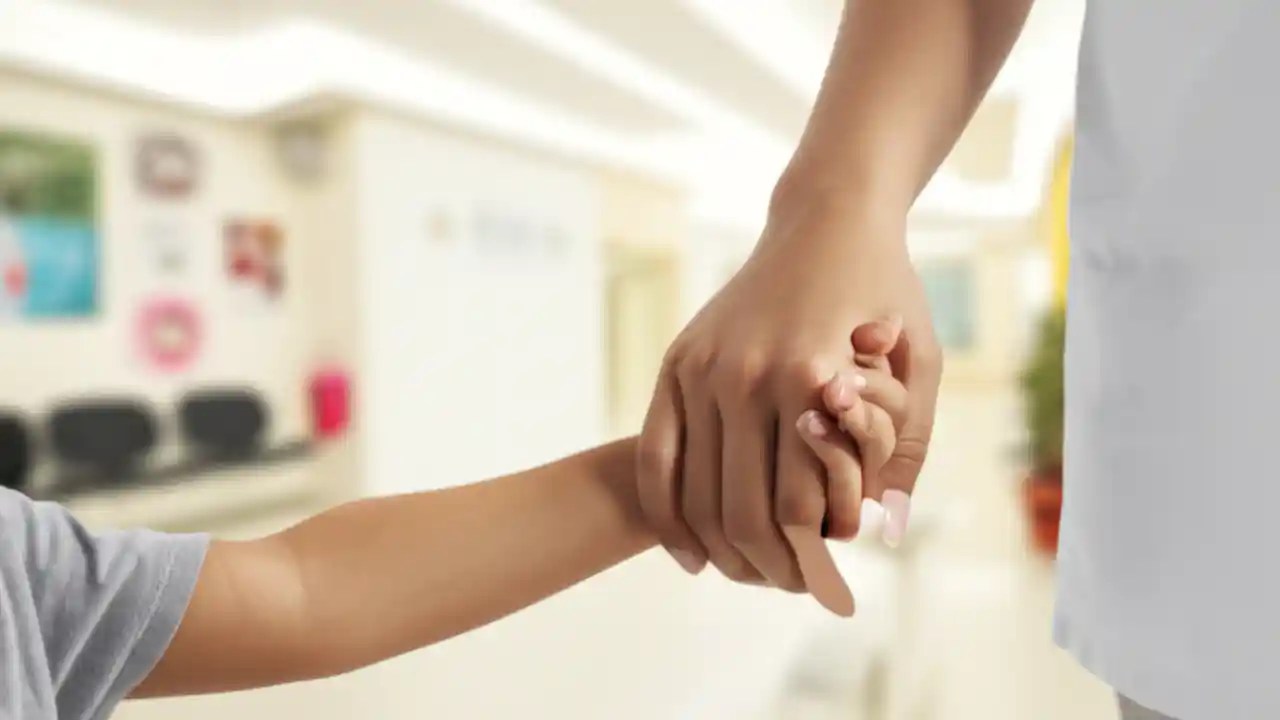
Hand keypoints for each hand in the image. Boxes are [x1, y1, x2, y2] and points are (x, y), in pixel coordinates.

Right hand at [636, 200, 941, 608]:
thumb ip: (903, 451)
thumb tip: (875, 532)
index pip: (805, 509)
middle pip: (746, 516)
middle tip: (799, 590)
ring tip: (751, 576)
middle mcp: (748, 377)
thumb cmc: (886, 294)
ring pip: (699, 498)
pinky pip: (656, 460)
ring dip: (725, 555)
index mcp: (811, 380)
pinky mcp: (677, 364)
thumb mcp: (923, 365)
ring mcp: (704, 370)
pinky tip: (690, 556)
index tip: (835, 589)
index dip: (821, 563)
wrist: (828, 220)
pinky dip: (667, 518)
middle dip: (774, 571)